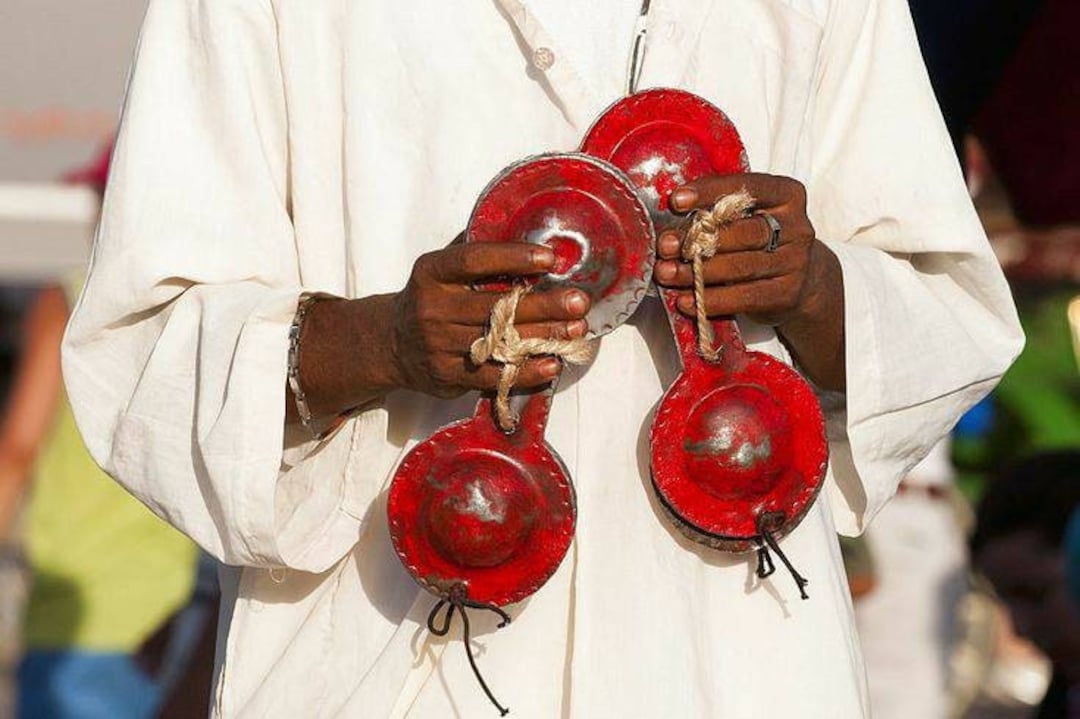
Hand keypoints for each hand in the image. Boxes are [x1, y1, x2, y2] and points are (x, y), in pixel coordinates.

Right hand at [388, 242, 590, 397]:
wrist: (392, 344)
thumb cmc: (430, 298)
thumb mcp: (440, 268)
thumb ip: (475, 251)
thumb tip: (523, 228)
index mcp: (431, 273)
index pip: (474, 260)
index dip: (513, 258)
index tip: (549, 259)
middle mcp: (432, 308)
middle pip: (495, 307)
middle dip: (543, 305)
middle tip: (578, 301)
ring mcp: (438, 344)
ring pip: (499, 343)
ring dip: (543, 338)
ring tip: (575, 330)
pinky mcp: (447, 374)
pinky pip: (493, 375)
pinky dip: (526, 370)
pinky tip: (552, 362)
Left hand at [654, 173, 820, 326]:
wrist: (797, 282)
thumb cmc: (759, 241)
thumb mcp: (748, 216)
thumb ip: (720, 209)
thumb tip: (673, 211)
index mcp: (787, 195)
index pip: (749, 188)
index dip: (711, 192)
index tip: (676, 200)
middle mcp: (797, 227)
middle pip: (744, 232)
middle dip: (699, 239)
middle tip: (665, 246)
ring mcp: (796, 263)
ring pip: (741, 267)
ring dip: (698, 272)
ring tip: (667, 274)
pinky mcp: (787, 294)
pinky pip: (744, 297)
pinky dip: (712, 300)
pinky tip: (687, 301)